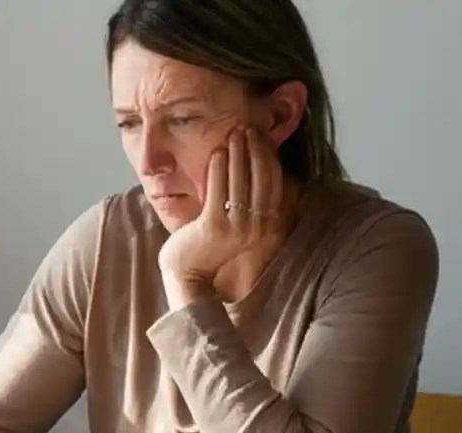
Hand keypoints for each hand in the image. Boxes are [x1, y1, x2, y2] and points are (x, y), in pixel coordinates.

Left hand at [159, 126, 287, 304]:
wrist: (187, 276)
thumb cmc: (208, 247)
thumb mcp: (236, 223)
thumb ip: (246, 201)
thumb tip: (252, 167)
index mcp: (267, 225)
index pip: (274, 182)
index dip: (269, 156)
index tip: (263, 134)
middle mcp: (257, 228)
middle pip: (262, 178)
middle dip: (256, 149)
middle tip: (249, 127)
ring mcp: (236, 228)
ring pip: (241, 181)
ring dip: (238, 154)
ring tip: (234, 133)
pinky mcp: (213, 227)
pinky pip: (218, 191)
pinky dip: (219, 169)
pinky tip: (217, 152)